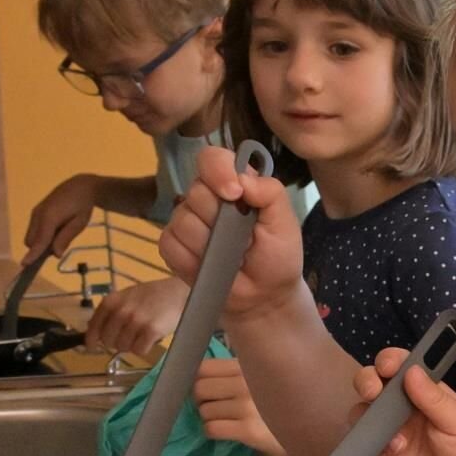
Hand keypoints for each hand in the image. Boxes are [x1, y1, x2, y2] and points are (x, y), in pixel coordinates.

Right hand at [23, 174, 101, 265]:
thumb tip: (55, 255)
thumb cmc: (82, 206)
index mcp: (49, 217)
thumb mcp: (79, 224)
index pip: (40, 240)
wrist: (80, 186)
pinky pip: (34, 230)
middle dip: (41, 249)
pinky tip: (57, 228)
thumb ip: (65, 238)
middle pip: (31, 241)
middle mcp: (38, 214)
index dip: (33, 254)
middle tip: (61, 243)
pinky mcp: (36, 212)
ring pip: (31, 237)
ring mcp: (35, 212)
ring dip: (41, 242)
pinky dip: (42, 235)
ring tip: (61, 232)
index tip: (25, 265)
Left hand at [84, 277, 188, 356]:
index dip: (92, 340)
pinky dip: (144, 348)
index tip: (93, 347)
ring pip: (123, 348)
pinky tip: (150, 339)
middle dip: (116, 342)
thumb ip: (111, 311)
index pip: (94, 326)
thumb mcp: (127, 297)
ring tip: (142, 334)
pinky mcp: (151, 330)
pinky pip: (139, 351)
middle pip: (108, 341)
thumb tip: (94, 331)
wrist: (179, 292)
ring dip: (132, 345)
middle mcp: (121, 311)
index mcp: (112, 301)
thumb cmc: (154, 295)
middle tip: (129, 337)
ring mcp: (136, 321)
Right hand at [157, 147, 305, 320]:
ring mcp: (185, 221)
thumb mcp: (284, 222)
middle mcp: (205, 197)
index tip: (235, 194)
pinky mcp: (171, 247)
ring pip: (183, 220)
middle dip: (219, 218)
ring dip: (209, 243)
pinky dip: (191, 259)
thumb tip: (242, 178)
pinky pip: (170, 245)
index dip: (218, 172)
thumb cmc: (277, 255)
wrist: (263, 296)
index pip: (212, 159)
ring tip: (229, 255)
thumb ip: (270, 192)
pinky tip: (208, 265)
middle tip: (241, 238)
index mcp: (233, 182)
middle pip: (196, 191)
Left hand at [193, 357, 287, 455]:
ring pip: (205, 411)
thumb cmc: (281, 403)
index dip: (198, 380)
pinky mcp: (248, 430)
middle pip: (199, 389)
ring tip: (226, 420)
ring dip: (209, 418)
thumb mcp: (261, 378)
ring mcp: (247, 406)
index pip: (204, 368)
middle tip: (214, 407)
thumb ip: (235, 372)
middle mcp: (246, 382)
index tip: (207, 389)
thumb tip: (198, 376)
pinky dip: (213, 432)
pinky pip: (212, 429)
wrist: (308, 433)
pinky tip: (227, 431)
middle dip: (201, 401)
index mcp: (248, 366)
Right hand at [356, 347, 455, 455]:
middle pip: (374, 385)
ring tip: (395, 437)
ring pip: (362, 413)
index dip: (391, 361)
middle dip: (368, 380)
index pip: (402, 368)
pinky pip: (361, 446)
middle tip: (374, 390)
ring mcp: (388, 435)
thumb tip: (412, 370)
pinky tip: (390, 453)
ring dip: (368, 415)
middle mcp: (402, 411)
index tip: (388, 365)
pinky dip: (368, 444)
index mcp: (426, 395)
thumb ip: (437, 399)